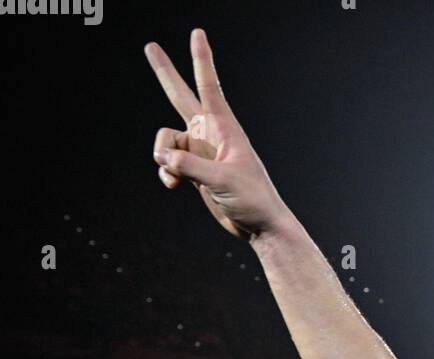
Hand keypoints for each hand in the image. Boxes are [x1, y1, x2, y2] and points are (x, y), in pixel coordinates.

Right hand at [146, 29, 290, 239]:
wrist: (258, 226)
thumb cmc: (252, 199)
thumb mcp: (222, 180)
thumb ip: (189, 165)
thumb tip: (162, 155)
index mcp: (224, 127)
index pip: (209, 86)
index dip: (201, 59)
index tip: (197, 33)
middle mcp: (209, 133)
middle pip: (180, 95)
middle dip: (165, 72)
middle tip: (150, 46)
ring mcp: (199, 150)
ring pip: (165, 140)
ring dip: (164, 157)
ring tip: (177, 177)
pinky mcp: (193, 168)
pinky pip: (166, 162)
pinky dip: (166, 173)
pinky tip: (174, 185)